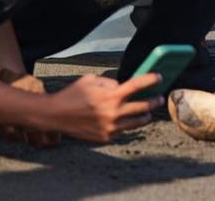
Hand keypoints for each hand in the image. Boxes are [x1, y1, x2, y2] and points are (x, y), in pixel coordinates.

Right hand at [35, 73, 162, 143]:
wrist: (54, 115)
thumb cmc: (73, 94)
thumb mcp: (91, 80)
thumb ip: (110, 83)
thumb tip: (124, 87)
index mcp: (110, 96)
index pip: (138, 85)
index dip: (151, 80)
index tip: (160, 77)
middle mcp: (113, 112)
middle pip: (144, 107)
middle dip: (155, 101)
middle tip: (160, 98)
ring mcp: (110, 127)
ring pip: (138, 122)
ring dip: (145, 116)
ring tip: (148, 113)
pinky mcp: (105, 137)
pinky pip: (122, 130)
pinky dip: (125, 125)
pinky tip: (124, 120)